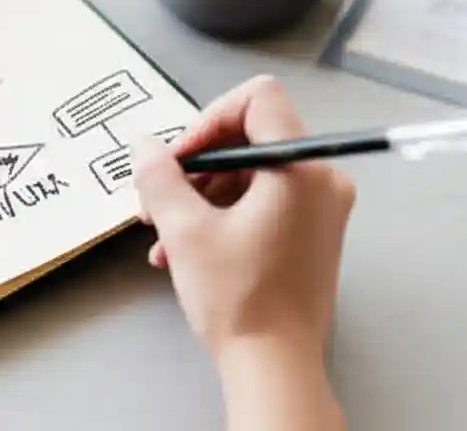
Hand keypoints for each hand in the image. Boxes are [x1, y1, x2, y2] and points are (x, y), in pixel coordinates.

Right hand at [133, 76, 352, 430]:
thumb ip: (160, 177)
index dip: (208, 120)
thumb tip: (145, 147)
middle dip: (196, 165)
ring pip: (251, 174)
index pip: (257, 98)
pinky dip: (223, 214)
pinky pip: (263, 202)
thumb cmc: (242, 303)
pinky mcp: (312, 234)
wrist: (275, 368)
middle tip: (158, 195)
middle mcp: (321, 180)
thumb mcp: (185, 231)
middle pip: (250, 137)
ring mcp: (320, 209)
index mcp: (301, 168)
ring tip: (163, 233)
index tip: (179, 156)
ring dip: (201, 196)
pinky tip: (183, 248)